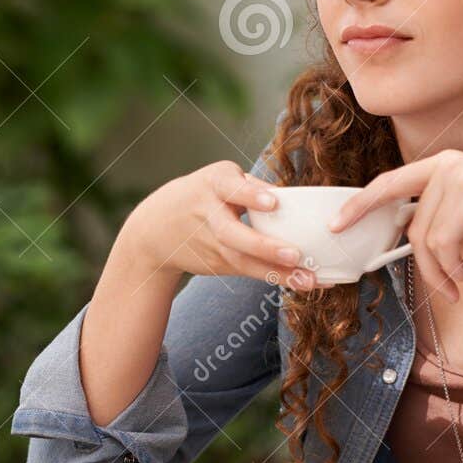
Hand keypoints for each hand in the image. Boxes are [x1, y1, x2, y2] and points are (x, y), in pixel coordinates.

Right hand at [122, 160, 319, 290]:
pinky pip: (248, 271)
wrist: (154, 229)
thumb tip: (293, 198)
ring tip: (307, 280)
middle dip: (264, 246)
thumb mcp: (218, 181)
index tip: (273, 202)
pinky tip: (301, 282)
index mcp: (213, 184)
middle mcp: (208, 214)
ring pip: (242, 261)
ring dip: (276, 272)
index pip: (231, 188)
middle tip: (295, 254)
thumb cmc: (202, 196)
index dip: (251, 195)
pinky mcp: (216, 264)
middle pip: (233, 234)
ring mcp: (210, 243)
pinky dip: (275, 277)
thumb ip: (251, 187)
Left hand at [327, 149, 462, 301]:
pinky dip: (454, 270)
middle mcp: (446, 164)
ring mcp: (459, 176)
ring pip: (427, 241)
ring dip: (444, 274)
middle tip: (444, 290)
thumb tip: (410, 236)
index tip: (336, 225)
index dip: (359, 205)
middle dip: (422, 266)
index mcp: (442, 163)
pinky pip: (444, 245)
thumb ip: (441, 215)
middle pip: (411, 227)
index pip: (388, 183)